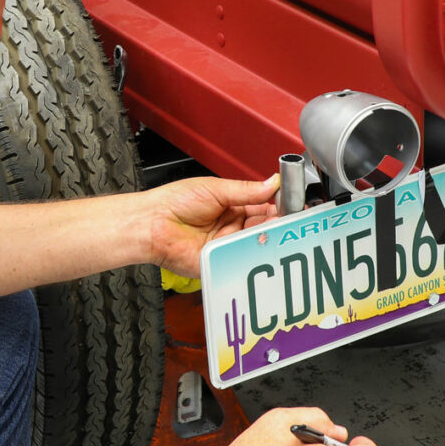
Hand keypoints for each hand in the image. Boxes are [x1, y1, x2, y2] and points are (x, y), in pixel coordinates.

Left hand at [146, 175, 278, 277]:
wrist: (152, 222)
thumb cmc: (173, 202)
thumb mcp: (215, 189)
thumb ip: (246, 190)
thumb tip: (272, 183)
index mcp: (232, 206)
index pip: (263, 207)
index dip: (278, 206)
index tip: (292, 203)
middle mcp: (232, 227)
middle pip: (263, 227)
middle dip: (277, 222)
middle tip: (288, 217)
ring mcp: (226, 245)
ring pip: (255, 243)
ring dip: (266, 237)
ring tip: (274, 229)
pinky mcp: (220, 262)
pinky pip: (240, 259)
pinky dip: (251, 253)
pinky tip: (258, 245)